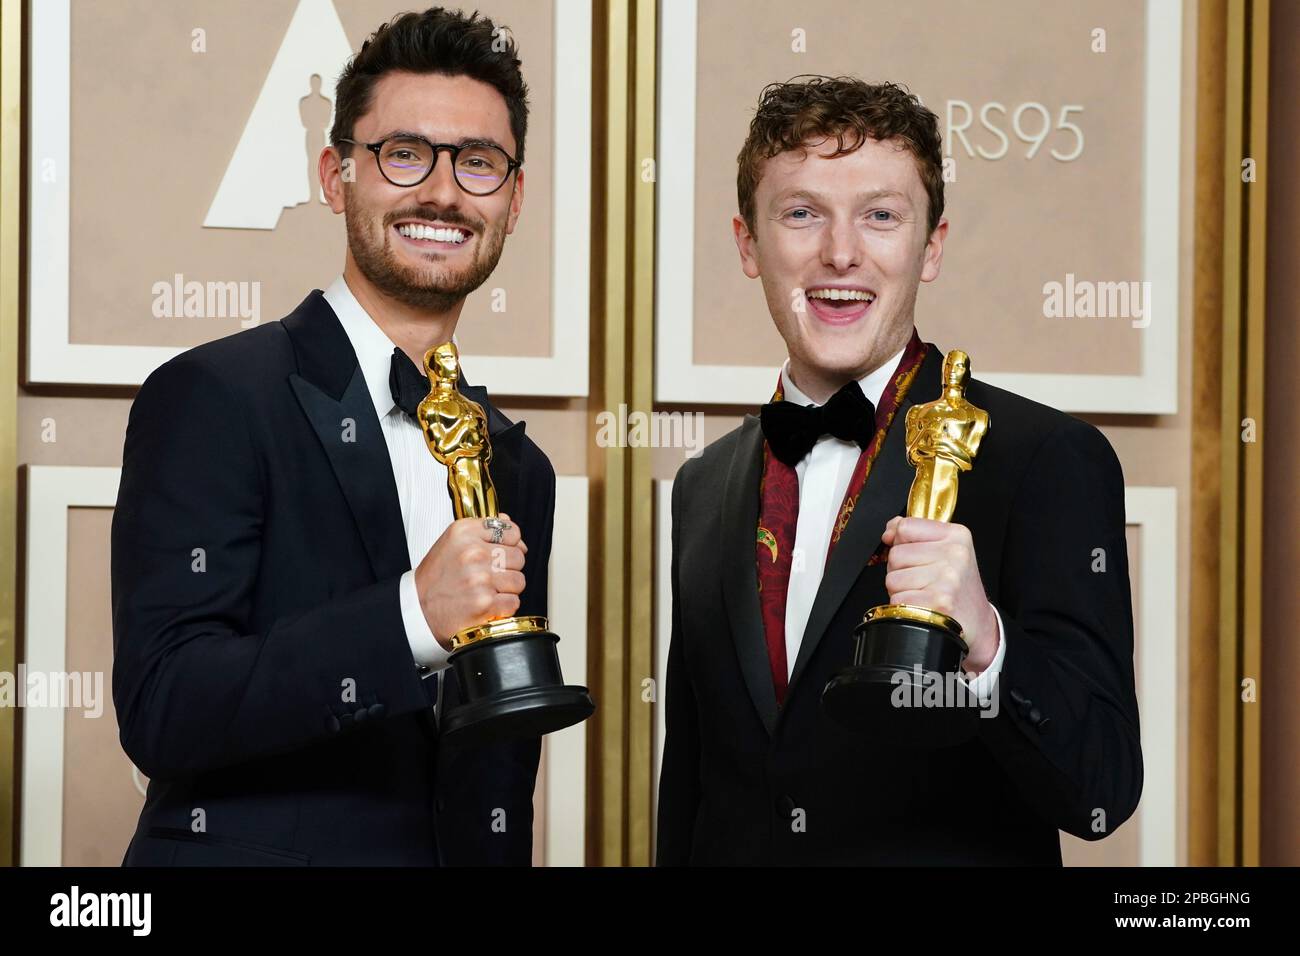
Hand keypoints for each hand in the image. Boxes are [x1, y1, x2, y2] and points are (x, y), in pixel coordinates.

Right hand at [413, 512, 527, 648]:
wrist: (418, 608)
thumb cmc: (437, 577)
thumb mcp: (453, 541)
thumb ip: (484, 530)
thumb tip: (513, 530)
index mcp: (464, 533)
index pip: (512, 531)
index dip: (509, 544)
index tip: (499, 552)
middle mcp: (473, 553)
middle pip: (518, 557)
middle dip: (508, 568)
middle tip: (489, 575)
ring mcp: (480, 579)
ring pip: (519, 581)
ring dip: (506, 589)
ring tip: (486, 590)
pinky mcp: (485, 604)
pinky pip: (513, 602)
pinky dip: (503, 607)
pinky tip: (486, 604)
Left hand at [880, 516, 997, 672]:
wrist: (977, 621)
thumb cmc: (956, 586)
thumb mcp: (946, 550)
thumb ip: (915, 533)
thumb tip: (890, 531)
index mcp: (956, 535)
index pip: (905, 526)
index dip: (899, 541)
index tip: (912, 553)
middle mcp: (955, 554)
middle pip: (896, 554)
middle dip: (901, 570)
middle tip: (924, 580)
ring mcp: (948, 579)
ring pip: (892, 578)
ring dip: (901, 590)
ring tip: (924, 593)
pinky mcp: (939, 603)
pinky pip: (897, 600)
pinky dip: (904, 607)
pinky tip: (923, 606)